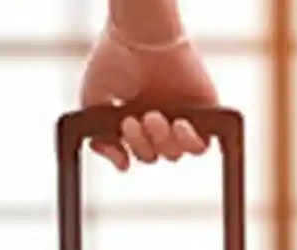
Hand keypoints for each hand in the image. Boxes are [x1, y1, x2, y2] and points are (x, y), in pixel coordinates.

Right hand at [79, 25, 218, 170]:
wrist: (139, 35)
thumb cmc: (112, 59)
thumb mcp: (92, 102)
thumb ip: (101, 138)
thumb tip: (123, 166)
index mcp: (137, 117)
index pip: (139, 151)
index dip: (132, 149)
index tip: (124, 128)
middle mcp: (161, 118)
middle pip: (157, 155)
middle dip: (144, 143)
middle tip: (138, 118)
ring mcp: (183, 115)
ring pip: (177, 152)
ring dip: (164, 143)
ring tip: (156, 117)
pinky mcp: (204, 109)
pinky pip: (202, 144)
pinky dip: (191, 143)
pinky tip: (179, 125)